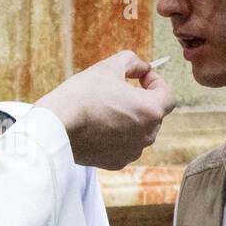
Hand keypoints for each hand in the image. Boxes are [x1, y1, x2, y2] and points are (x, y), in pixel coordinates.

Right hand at [35, 51, 174, 168]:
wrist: (57, 126)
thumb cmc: (83, 95)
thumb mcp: (109, 66)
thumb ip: (133, 62)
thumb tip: (142, 67)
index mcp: (150, 110)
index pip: (168, 95)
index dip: (156, 82)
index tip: (142, 77)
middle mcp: (147, 135)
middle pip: (154, 115)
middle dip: (142, 101)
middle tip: (120, 90)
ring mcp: (132, 152)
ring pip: (139, 132)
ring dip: (130, 119)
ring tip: (106, 109)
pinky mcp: (116, 162)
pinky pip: (124, 146)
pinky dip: (117, 136)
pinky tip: (98, 126)